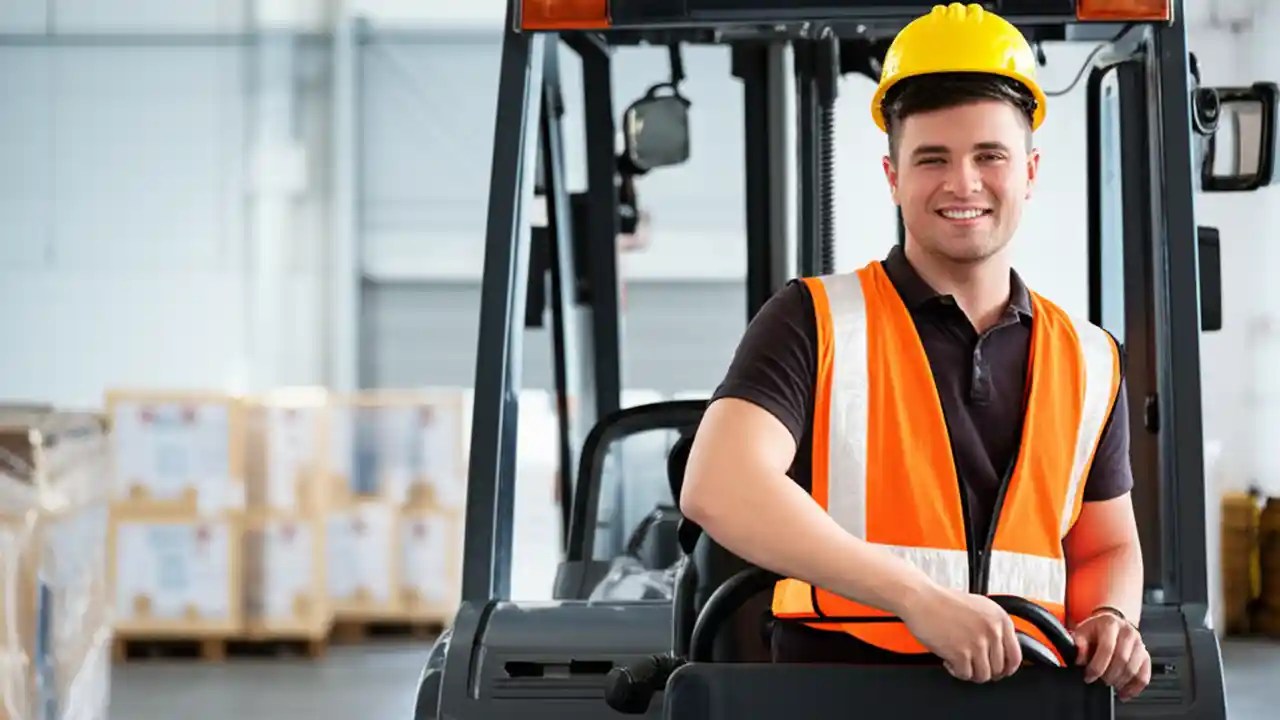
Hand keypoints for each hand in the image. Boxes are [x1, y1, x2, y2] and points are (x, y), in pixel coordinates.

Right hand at [899, 585, 1022, 683]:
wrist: (921, 599)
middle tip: (973, 665)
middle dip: (985, 670)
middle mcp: (992, 631)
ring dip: (971, 672)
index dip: (1006, 668)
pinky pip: (965, 674)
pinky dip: (956, 671)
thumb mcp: (979, 607)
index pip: (1015, 656)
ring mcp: (977, 643)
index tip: (999, 670)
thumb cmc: (943, 601)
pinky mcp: (960, 653)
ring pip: (983, 675)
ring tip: (960, 661)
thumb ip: (994, 626)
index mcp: (1000, 619)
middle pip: (999, 669)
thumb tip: (1001, 649)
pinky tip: (949, 660)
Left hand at [1072, 610, 1150, 700]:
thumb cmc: (1094, 631)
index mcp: (1110, 624)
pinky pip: (1144, 676)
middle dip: (1108, 676)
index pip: (1107, 648)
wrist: (1111, 625)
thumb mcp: (1082, 632)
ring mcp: (1139, 644)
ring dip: (1120, 682)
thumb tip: (1080, 660)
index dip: (1097, 666)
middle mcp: (1128, 632)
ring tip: (1108, 684)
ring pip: (1133, 670)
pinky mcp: (1146, 656)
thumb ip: (1079, 644)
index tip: (1089, 677)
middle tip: (1099, 681)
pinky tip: (1123, 692)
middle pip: (1122, 660)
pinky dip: (1134, 688)